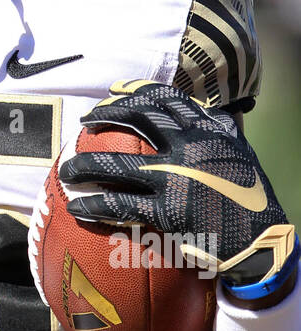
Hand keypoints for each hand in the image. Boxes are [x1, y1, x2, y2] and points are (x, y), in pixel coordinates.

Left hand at [59, 80, 294, 285]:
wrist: (263, 240)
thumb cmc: (252, 198)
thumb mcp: (240, 152)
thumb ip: (220, 130)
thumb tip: (208, 110)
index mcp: (207, 129)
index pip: (165, 98)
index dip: (134, 91)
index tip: (113, 90)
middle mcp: (188, 146)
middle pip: (134, 119)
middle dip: (103, 115)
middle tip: (85, 122)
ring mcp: (175, 177)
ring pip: (116, 162)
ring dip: (84, 163)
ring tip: (66, 169)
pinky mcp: (167, 211)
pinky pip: (119, 203)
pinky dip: (93, 204)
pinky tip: (77, 207)